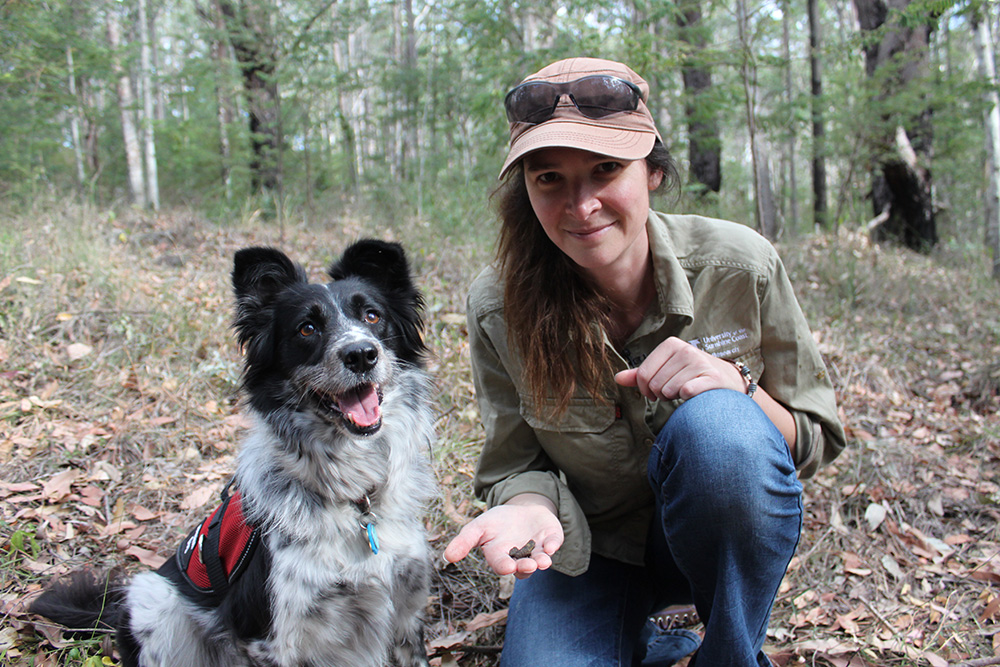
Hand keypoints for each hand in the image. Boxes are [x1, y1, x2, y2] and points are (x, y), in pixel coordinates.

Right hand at [443, 494, 562, 578]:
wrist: (521, 510)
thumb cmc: (497, 522)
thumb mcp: (478, 527)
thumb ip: (465, 542)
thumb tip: (447, 557)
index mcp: (501, 557)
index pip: (502, 565)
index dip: (505, 566)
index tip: (507, 567)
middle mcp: (520, 558)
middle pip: (523, 567)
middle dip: (526, 566)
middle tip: (530, 565)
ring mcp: (537, 550)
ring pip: (540, 560)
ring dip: (542, 561)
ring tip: (544, 561)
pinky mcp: (551, 539)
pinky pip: (554, 543)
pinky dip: (554, 544)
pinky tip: (552, 545)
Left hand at [614, 336, 744, 400]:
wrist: (729, 381)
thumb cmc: (692, 376)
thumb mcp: (665, 370)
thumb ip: (641, 374)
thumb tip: (616, 378)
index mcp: (671, 344)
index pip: (643, 374)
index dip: (646, 389)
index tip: (657, 390)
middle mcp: (685, 350)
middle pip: (655, 384)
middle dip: (662, 395)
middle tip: (676, 390)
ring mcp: (699, 362)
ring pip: (669, 391)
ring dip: (676, 398)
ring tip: (687, 390)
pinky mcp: (711, 377)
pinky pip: (685, 393)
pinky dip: (687, 399)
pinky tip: (696, 395)